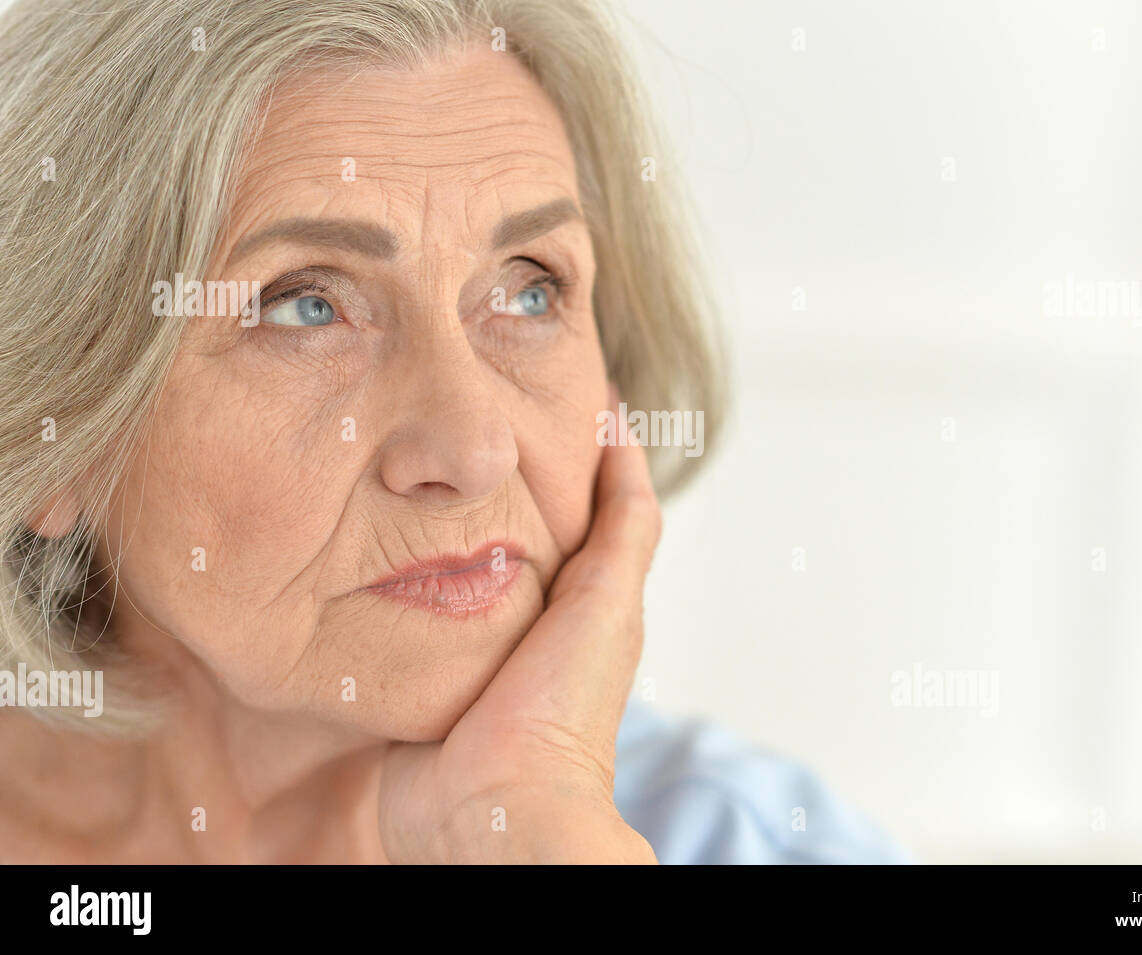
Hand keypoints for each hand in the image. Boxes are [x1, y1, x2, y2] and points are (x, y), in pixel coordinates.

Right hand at [378, 387, 660, 862]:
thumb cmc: (559, 713)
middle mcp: (519, 620)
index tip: (516, 388)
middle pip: (495, 528)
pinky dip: (380, 570)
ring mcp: (462, 646)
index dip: (544, 451)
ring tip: (382, 458)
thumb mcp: (607, 601)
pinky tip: (352, 536)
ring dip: (418, 517)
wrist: (491, 806)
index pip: (562, 506)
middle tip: (432, 413)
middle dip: (471, 477)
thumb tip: (627, 433)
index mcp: (573, 602)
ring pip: (440, 560)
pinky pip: (392, 606)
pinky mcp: (410, 670)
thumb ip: (623, 526)